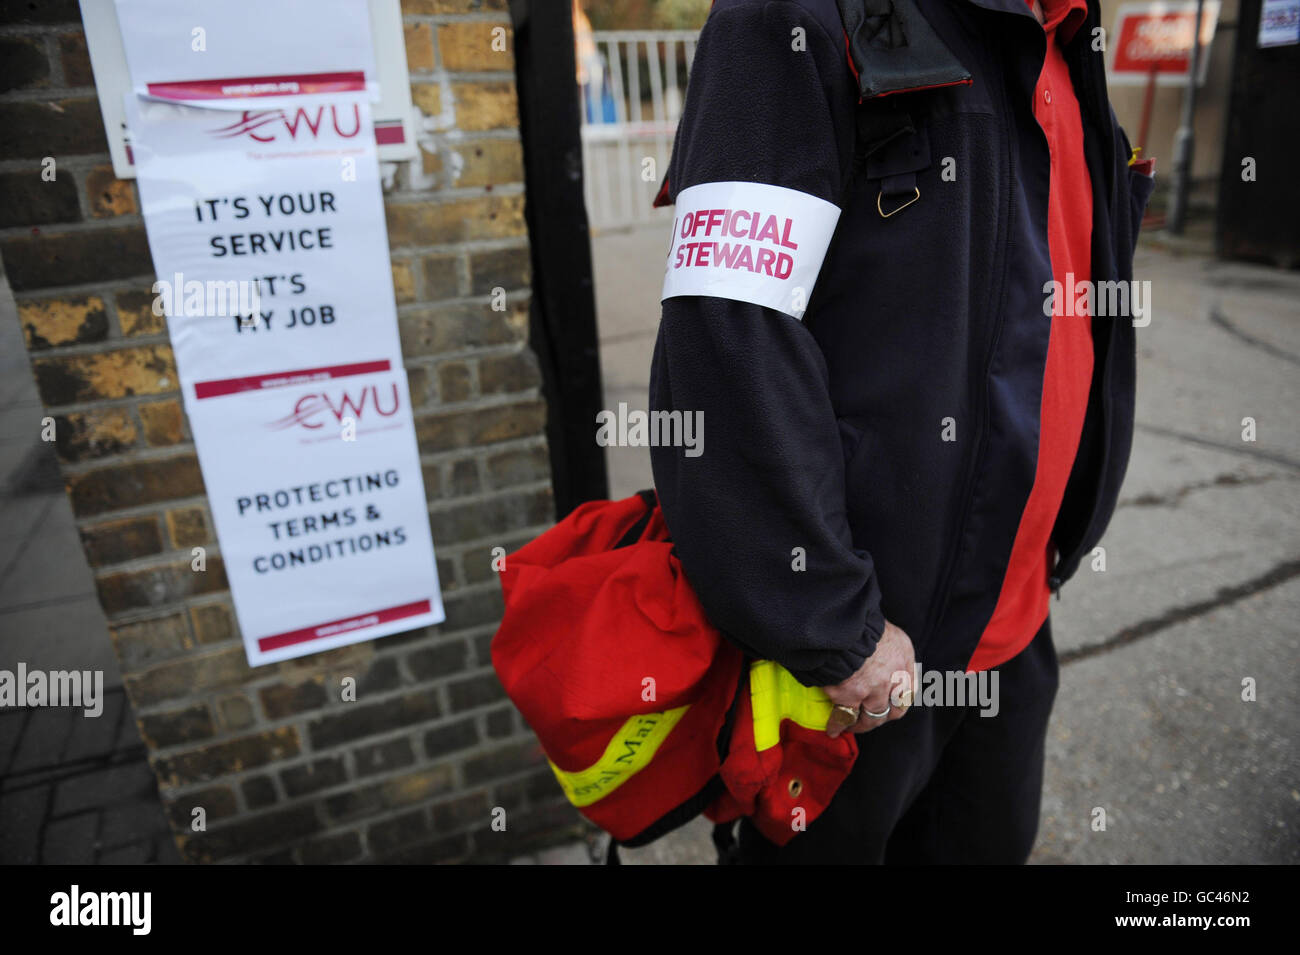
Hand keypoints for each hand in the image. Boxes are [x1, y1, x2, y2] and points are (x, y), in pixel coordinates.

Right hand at [823, 620, 914, 736]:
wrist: (840, 623)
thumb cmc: (860, 623)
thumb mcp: (887, 632)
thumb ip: (890, 651)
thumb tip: (882, 663)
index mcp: (903, 658)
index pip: (908, 692)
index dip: (898, 703)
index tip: (889, 707)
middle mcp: (894, 677)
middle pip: (893, 710)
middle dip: (882, 717)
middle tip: (870, 720)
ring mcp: (872, 689)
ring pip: (871, 718)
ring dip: (861, 725)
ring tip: (851, 726)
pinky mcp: (849, 695)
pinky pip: (844, 716)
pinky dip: (837, 725)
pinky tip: (833, 729)